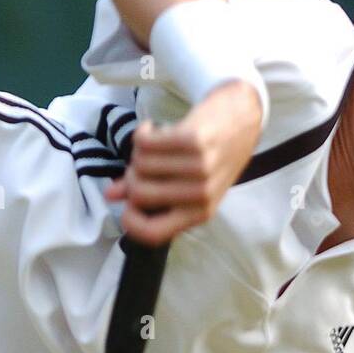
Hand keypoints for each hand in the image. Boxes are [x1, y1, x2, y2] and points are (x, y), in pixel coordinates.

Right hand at [105, 80, 263, 246]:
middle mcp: (202, 195)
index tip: (127, 204)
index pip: (153, 234)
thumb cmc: (211, 155)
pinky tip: (152, 128)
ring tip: (151, 144)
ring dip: (139, 152)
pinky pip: (147, 142)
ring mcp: (200, 168)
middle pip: (141, 194)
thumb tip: (111, 195)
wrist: (242, 118)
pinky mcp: (194, 140)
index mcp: (200, 213)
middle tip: (141, 162)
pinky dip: (143, 133)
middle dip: (131, 176)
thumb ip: (149, 190)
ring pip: (142, 165)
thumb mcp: (187, 182)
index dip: (130, 222)